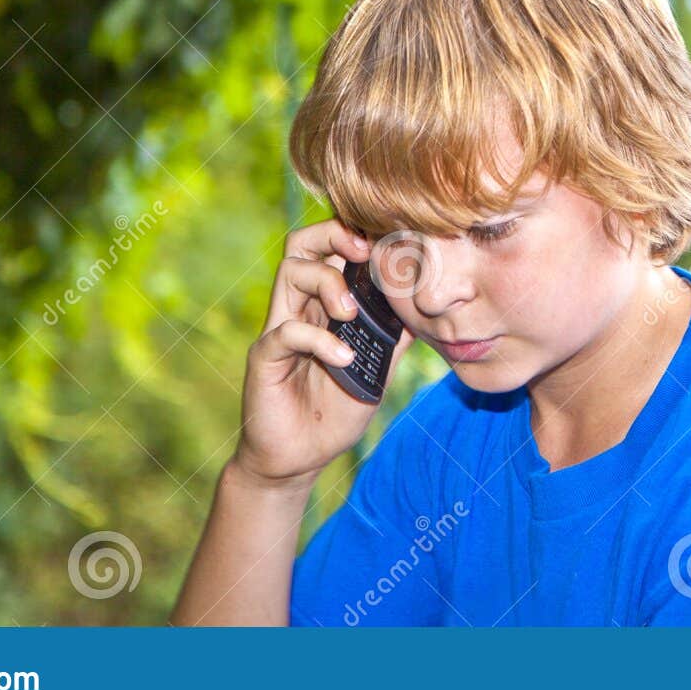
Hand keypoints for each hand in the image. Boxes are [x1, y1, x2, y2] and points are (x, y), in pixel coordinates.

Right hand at [230, 219, 413, 487]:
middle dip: (333, 236)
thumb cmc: (335, 409)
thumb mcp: (376, 368)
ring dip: (327, 283)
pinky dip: (319, 339)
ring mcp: (279, 329)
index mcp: (323, 303)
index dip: (352, 231)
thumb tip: (425, 308)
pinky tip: (343, 359)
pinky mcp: (265, 357)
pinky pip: (286, 331)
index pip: (329, 247)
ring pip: (290, 273)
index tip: (384, 238)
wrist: (299, 457)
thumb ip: (394, 336)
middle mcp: (298, 307)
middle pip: (301, 244)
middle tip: (363, 253)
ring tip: (351, 314)